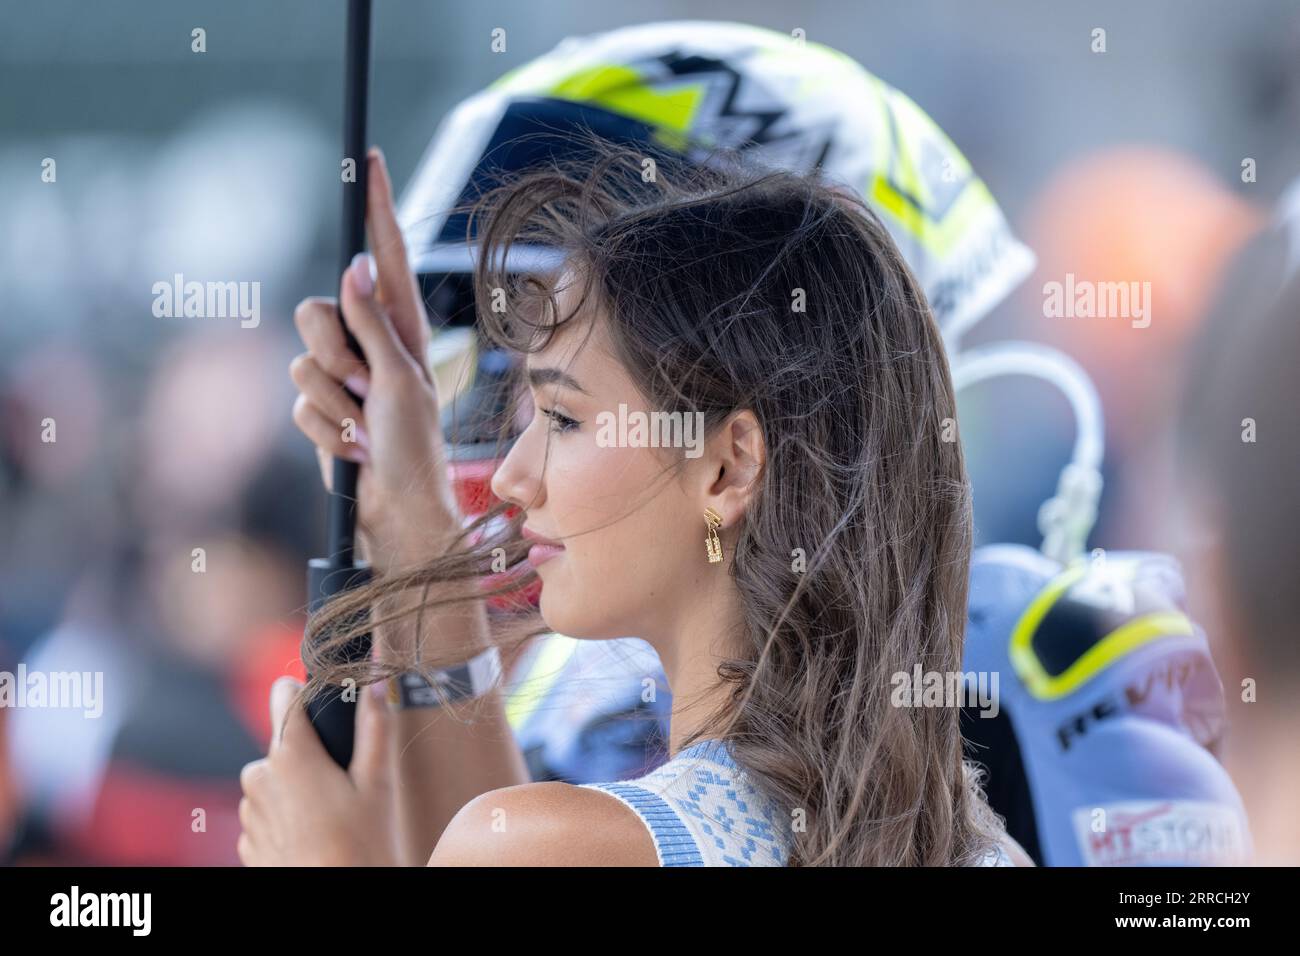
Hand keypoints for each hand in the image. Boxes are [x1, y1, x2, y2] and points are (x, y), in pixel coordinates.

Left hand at [237, 677, 399, 866]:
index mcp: (290, 755)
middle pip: (284, 743)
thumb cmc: (361, 845)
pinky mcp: (247, 840)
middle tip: (344, 781)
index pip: (284, 696)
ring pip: (275, 779)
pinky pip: (267, 812)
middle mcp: (259, 777)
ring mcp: (250, 812)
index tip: (322, 704)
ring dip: (297, 787)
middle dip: (310, 753)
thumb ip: (374, 726)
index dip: (304, 693)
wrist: (336, 899)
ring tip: (332, 815)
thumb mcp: (378, 782)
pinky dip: (286, 816)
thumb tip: (374, 682)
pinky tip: (314, 835)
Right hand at [290, 147, 461, 573]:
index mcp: (402, 327)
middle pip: (318, 308)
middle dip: (335, 352)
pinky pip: (297, 401)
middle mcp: (370, 342)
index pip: (386, 254)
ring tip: (365, 426)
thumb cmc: (414, 447)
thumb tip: (355, 268)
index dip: (376, 207)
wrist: (395, 509)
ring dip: (332, 400)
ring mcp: (343, 375)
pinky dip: (323, 428)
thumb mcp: (401, 381)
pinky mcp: (321, 406)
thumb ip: (374, 325)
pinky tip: (351, 448)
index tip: (369, 159)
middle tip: (365, 387)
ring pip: (302, 359)